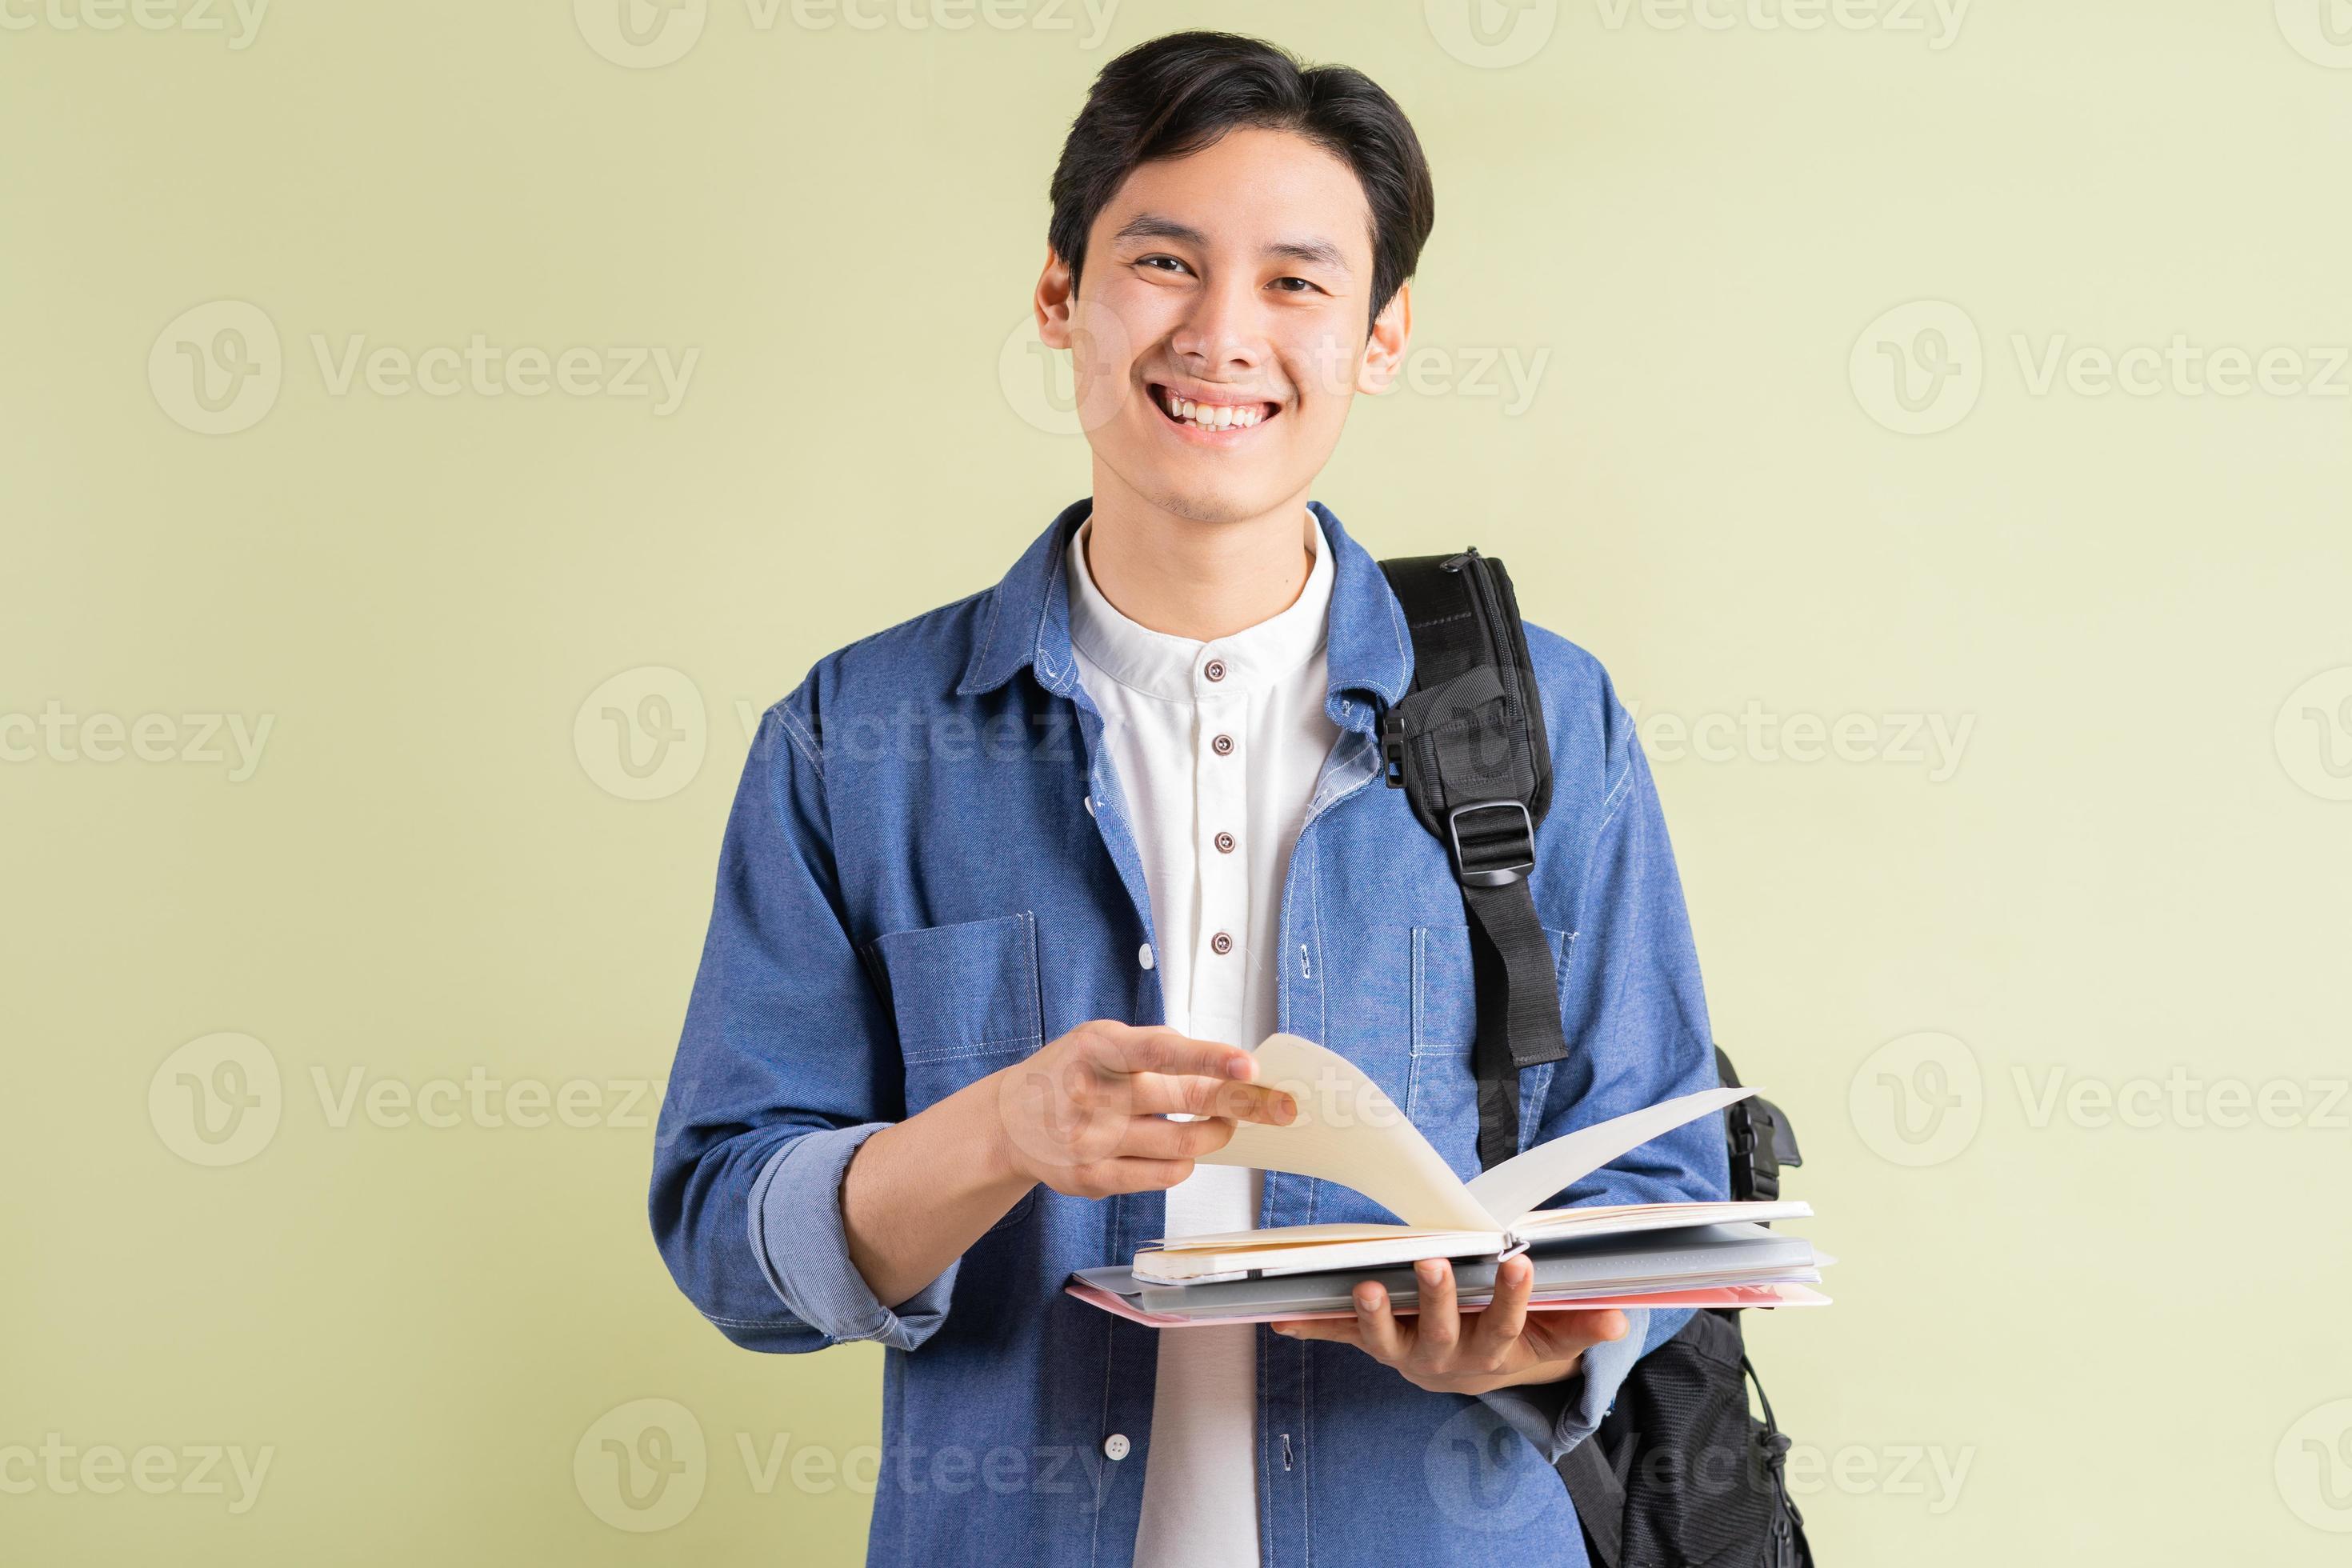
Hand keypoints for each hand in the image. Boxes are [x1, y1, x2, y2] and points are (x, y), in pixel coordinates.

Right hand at [989, 1020, 1295, 1198]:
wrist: (1008, 1122)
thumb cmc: (1069, 1071)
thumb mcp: (1103, 1042)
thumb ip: (1156, 1049)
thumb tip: (1229, 1067)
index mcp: (1097, 1048)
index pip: (1161, 1052)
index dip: (1209, 1059)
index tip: (1248, 1067)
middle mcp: (1092, 1094)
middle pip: (1185, 1101)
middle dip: (1243, 1104)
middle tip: (1279, 1105)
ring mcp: (1092, 1141)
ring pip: (1184, 1145)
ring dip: (1217, 1133)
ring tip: (1224, 1123)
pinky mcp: (1094, 1179)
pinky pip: (1164, 1177)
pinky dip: (1187, 1164)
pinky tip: (1184, 1150)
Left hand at [1270, 1255, 1627, 1395]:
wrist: (1474, 1371)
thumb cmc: (1514, 1339)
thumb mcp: (1554, 1335)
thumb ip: (1582, 1324)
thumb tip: (1618, 1318)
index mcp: (1494, 1351)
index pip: (1506, 1324)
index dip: (1512, 1297)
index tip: (1518, 1262)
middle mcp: (1445, 1358)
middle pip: (1442, 1333)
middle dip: (1438, 1300)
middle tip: (1434, 1264)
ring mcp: (1405, 1353)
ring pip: (1387, 1341)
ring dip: (1373, 1317)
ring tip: (1365, 1287)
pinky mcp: (1375, 1344)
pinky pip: (1341, 1337)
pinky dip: (1313, 1328)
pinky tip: (1283, 1318)